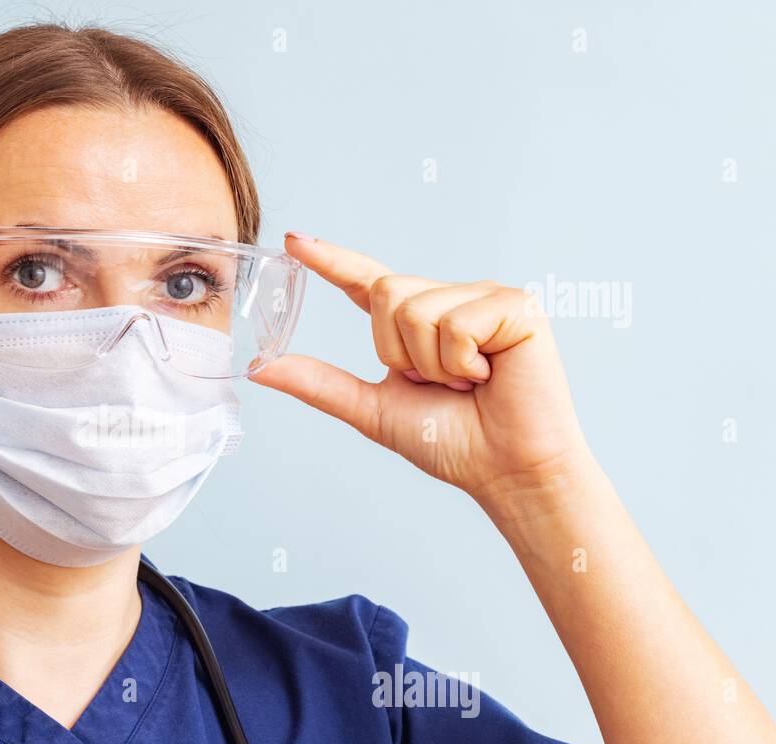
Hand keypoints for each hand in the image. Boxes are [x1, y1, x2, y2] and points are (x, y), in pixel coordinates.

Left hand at [252, 235, 595, 506]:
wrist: (504, 469)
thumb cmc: (451, 442)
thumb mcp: (371, 409)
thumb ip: (318, 382)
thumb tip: (259, 367)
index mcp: (415, 322)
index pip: (364, 281)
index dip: (330, 260)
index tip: (293, 241)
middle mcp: (447, 299)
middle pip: (386, 293)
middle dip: (398, 353)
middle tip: (437, 385)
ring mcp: (483, 297)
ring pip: (416, 308)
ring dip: (432, 364)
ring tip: (466, 383)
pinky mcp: (515, 305)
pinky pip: (457, 322)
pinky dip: (462, 362)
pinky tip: (489, 376)